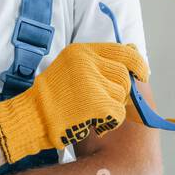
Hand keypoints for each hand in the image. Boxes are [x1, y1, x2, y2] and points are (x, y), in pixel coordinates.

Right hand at [0, 41, 149, 163]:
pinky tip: (95, 123)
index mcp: (82, 51)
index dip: (137, 63)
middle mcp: (87, 62)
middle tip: (109, 102)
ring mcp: (91, 82)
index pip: (121, 51)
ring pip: (121, 95)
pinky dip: (110, 121)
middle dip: (121, 91)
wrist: (32, 118)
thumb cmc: (52, 98)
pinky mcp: (95, 102)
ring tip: (94, 113)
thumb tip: (133, 52)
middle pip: (123, 75)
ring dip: (113, 107)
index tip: (142, 74)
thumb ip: (97, 62)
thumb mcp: (71, 68)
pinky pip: (117, 112)